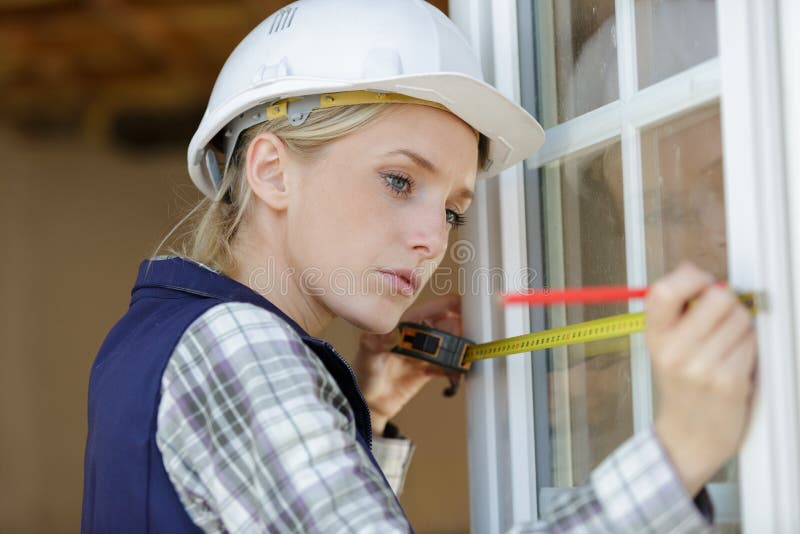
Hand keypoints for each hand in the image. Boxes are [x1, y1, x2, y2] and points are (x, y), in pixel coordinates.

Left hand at [353, 294, 461, 434]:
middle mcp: (417, 335)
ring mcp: (425, 352)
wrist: (367, 401)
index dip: (449, 304)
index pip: (431, 309)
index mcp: (404, 324)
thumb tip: (391, 334)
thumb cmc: (363, 372)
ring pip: (451, 345)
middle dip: (459, 329)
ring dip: (461, 349)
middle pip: (447, 325)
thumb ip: (377, 343)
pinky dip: (456, 369)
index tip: (465, 306)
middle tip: (465, 340)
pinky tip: (460, 373)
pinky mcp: (429, 370)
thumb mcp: (367, 354)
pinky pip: (448, 367)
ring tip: (467, 357)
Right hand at [647, 263, 757, 495]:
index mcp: (654, 336)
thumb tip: (712, 284)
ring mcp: (700, 368)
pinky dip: (750, 350)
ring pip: (742, 320)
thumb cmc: (683, 387)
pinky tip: (736, 364)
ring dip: (743, 330)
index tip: (702, 284)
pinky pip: (752, 344)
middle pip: (719, 298)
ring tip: (728, 348)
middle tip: (722, 321)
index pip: (663, 291)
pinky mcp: (728, 381)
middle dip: (729, 305)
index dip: (691, 278)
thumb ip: (681, 313)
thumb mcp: (665, 347)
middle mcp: (673, 351)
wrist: (690, 436)